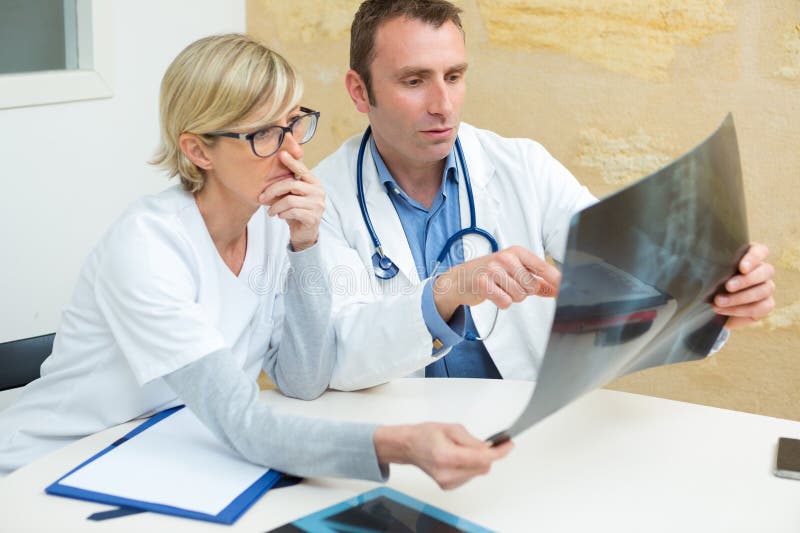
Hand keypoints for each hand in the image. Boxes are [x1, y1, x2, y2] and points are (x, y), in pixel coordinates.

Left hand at [259, 151, 324, 250]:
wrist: (304, 233)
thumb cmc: (296, 210)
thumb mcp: (292, 194)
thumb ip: (288, 182)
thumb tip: (273, 167)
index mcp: (314, 182)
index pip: (302, 169)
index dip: (291, 161)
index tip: (281, 154)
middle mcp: (318, 191)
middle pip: (291, 184)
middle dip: (273, 190)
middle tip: (262, 197)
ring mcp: (317, 205)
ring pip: (289, 200)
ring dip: (276, 207)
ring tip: (270, 212)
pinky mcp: (313, 217)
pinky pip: (293, 212)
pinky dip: (282, 214)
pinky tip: (280, 216)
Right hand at [373, 423, 512, 489]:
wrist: (409, 446)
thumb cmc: (425, 435)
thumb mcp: (451, 428)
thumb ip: (472, 440)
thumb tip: (488, 447)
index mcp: (446, 456)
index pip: (481, 458)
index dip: (498, 452)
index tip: (508, 446)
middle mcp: (447, 473)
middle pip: (482, 468)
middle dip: (487, 455)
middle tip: (485, 443)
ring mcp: (447, 482)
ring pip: (478, 473)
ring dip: (477, 461)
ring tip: (462, 449)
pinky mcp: (448, 486)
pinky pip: (470, 476)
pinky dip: (470, 466)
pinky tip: (459, 458)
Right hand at [432, 245, 560, 320]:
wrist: (460, 278)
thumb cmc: (489, 273)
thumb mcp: (514, 271)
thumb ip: (537, 281)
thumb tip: (556, 289)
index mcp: (517, 252)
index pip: (542, 267)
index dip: (555, 280)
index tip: (565, 287)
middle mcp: (506, 257)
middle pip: (531, 286)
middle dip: (524, 292)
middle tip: (509, 285)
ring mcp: (493, 269)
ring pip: (519, 295)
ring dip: (511, 297)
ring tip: (499, 288)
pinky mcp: (483, 283)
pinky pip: (505, 302)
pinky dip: (501, 302)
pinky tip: (493, 294)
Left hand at [713, 242, 774, 328]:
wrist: (709, 305)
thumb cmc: (707, 281)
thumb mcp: (705, 269)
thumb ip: (708, 262)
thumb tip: (695, 255)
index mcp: (749, 256)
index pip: (761, 251)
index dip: (754, 258)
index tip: (742, 268)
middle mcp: (762, 270)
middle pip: (766, 271)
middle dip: (745, 280)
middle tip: (727, 286)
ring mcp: (766, 287)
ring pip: (764, 290)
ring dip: (740, 297)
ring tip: (718, 301)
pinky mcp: (766, 304)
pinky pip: (762, 307)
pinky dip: (741, 309)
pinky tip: (723, 310)